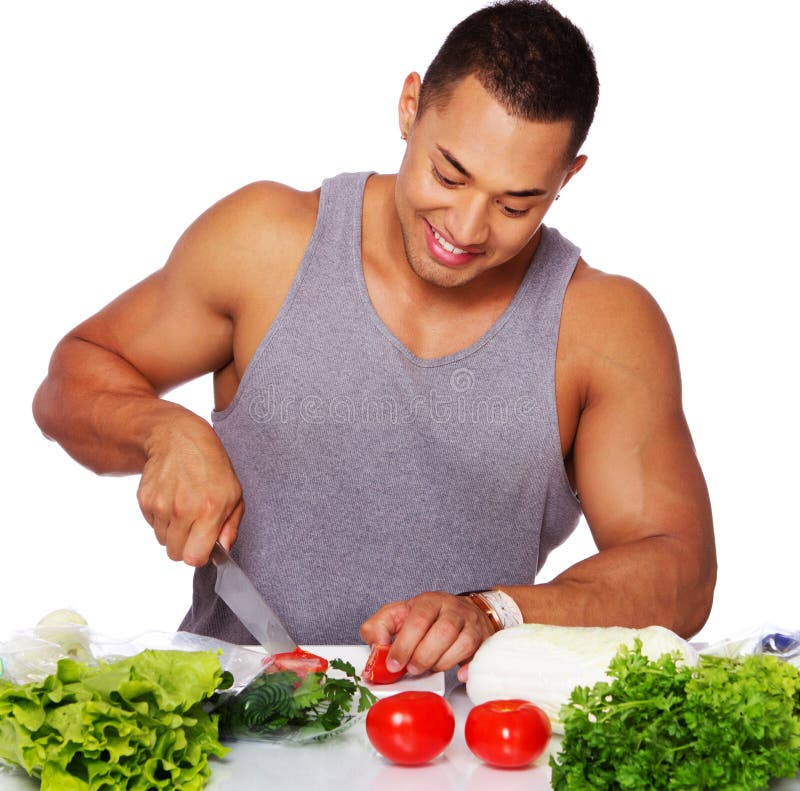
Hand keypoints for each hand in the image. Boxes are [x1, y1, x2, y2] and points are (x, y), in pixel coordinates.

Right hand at [136, 415, 243, 565]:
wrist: (178, 438)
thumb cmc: (212, 466)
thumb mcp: (235, 493)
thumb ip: (232, 525)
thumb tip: (224, 549)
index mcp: (209, 509)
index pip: (194, 558)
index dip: (200, 554)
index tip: (204, 543)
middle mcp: (182, 509)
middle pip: (175, 554)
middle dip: (186, 545)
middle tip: (194, 526)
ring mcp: (160, 505)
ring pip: (162, 540)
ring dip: (173, 531)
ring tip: (184, 507)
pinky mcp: (144, 500)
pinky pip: (152, 525)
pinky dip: (161, 518)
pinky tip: (171, 498)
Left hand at [359, 591, 495, 675]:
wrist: (462, 610)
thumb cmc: (427, 616)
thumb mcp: (398, 614)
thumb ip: (378, 626)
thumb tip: (376, 644)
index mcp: (429, 601)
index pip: (418, 620)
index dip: (404, 645)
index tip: (394, 664)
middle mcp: (452, 609)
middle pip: (442, 632)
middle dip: (423, 657)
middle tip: (412, 669)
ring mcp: (470, 623)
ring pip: (462, 644)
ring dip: (442, 663)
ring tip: (430, 667)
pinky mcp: (483, 639)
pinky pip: (479, 655)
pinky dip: (468, 668)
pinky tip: (458, 674)